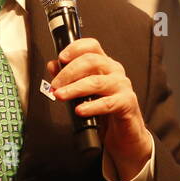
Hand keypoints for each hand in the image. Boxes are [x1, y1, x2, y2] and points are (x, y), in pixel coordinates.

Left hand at [46, 37, 151, 178]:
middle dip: (68, 72)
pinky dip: (92, 106)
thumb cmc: (105, 111)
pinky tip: (80, 110)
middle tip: (55, 85)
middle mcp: (114, 71)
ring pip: (97, 81)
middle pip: (91, 61)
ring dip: (74, 88)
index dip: (75, 49)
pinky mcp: (127, 103)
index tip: (61, 58)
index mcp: (104, 64)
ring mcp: (122, 86)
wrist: (124, 134)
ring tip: (61, 96)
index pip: (91, 46)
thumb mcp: (83, 92)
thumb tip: (52, 66)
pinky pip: (108, 103)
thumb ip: (68, 78)